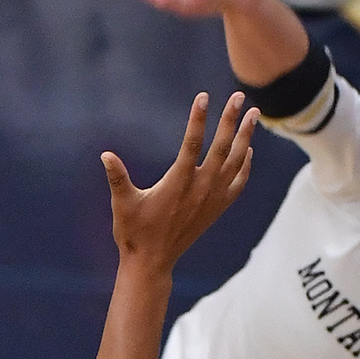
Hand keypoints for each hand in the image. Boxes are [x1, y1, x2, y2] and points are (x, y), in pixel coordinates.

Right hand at [101, 91, 257, 273]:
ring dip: (245, 138)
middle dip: (231, 121)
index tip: (204, 97)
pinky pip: (238, 184)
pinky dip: (245, 166)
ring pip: (235, 163)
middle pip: (222, 149)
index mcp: (177, 184)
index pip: (192, 144)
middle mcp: (200, 190)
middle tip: (238, 96)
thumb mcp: (122, 203)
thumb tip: (106, 155)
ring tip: (253, 115)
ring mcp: (212, 200)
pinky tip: (248, 150)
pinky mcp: (217, 209)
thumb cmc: (134, 232)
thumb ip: (117, 178)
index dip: (198, 120)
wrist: (152, 262)